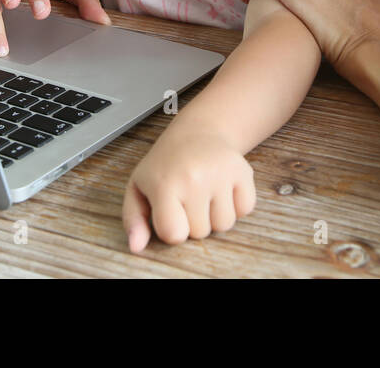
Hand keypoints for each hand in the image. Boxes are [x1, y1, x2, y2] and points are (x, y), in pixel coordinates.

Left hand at [122, 126, 255, 252]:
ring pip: (225, 225)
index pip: (174, 235)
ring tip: (205, 193)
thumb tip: (136, 247)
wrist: (196, 132)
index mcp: (164, 184)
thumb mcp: (138, 187)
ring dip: (215, 216)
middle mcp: (194, 178)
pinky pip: (245, 209)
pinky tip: (222, 188)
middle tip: (187, 197)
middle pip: (200, 233)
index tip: (169, 212)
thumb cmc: (165, 165)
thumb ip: (133, 220)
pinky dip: (236, 205)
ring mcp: (221, 174)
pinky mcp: (243, 171)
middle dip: (193, 222)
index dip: (172, 229)